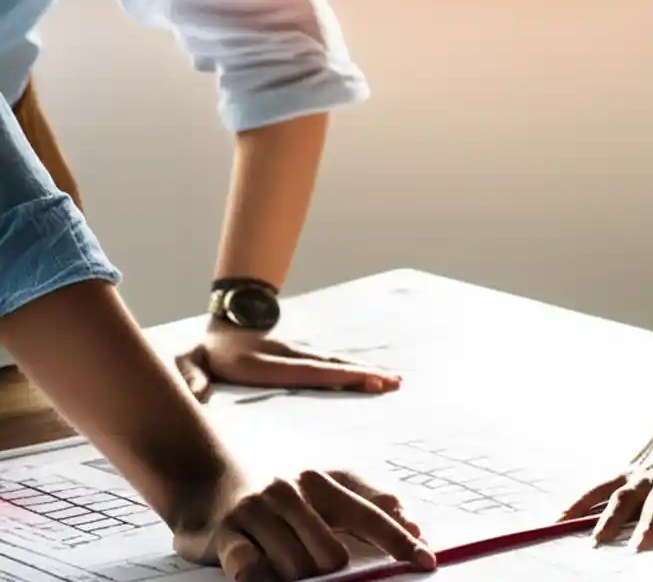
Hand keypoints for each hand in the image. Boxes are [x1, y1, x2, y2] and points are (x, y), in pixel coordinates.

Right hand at [174, 469, 433, 581]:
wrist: (204, 475)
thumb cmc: (277, 489)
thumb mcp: (325, 485)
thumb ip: (368, 503)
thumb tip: (413, 525)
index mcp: (323, 482)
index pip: (371, 515)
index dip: (400, 541)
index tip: (427, 561)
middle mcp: (293, 493)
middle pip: (333, 556)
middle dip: (332, 572)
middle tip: (318, 566)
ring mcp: (258, 511)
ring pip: (297, 569)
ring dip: (296, 577)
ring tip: (282, 562)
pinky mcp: (226, 532)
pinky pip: (250, 568)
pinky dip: (258, 575)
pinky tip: (259, 570)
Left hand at [176, 321, 401, 401]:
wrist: (227, 324)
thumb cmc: (210, 352)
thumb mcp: (191, 360)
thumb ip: (190, 375)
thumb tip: (196, 395)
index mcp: (266, 364)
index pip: (306, 371)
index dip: (335, 376)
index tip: (362, 379)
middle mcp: (291, 358)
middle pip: (331, 367)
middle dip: (362, 375)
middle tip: (392, 383)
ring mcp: (302, 357)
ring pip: (338, 365)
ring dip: (367, 373)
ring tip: (395, 381)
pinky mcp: (307, 360)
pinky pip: (336, 368)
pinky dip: (358, 373)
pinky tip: (378, 378)